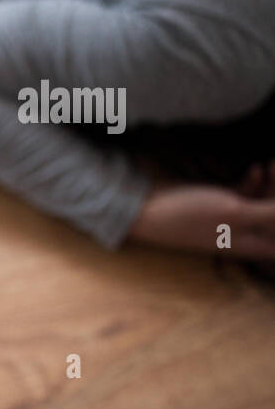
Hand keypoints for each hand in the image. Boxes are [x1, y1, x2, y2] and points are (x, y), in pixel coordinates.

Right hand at [128, 179, 274, 258]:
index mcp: (252, 244)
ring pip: (265, 203)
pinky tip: (256, 168)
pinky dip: (255, 182)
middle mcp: (245, 234)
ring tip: (272, 164)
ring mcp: (232, 218)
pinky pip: (247, 194)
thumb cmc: (189, 216)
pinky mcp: (220, 204)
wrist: (147, 209)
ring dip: (272, 185)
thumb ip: (271, 213)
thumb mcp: (235, 213)